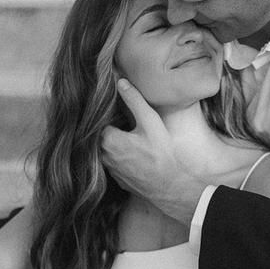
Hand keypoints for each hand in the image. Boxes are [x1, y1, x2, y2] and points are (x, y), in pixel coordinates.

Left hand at [101, 79, 203, 223]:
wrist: (169, 186)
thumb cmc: (161, 153)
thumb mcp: (150, 122)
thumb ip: (134, 100)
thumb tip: (120, 82)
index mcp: (108, 140)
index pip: (99, 120)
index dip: (108, 114)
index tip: (116, 110)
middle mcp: (103, 156)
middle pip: (99, 136)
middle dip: (108, 128)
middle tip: (122, 121)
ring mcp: (109, 170)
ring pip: (104, 151)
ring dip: (112, 144)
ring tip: (127, 137)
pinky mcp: (117, 180)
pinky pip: (112, 164)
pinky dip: (118, 157)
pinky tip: (132, 155)